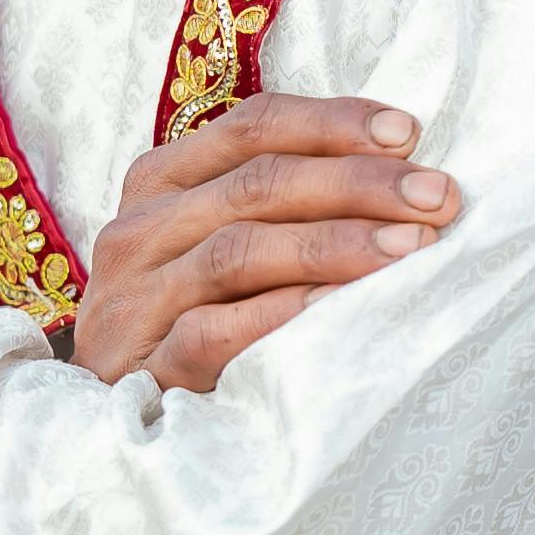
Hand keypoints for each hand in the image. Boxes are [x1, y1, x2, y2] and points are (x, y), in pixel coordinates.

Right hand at [70, 95, 455, 397]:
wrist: (98, 412)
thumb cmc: (183, 311)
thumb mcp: (214, 238)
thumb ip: (278, 200)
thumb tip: (400, 171)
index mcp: (163, 179)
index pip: (253, 126)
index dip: (333, 123)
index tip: (407, 134)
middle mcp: (143, 228)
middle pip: (258, 184)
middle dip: (358, 184)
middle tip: (437, 197)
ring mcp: (137, 298)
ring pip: (239, 251)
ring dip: (334, 245)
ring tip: (410, 249)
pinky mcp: (142, 366)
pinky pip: (210, 332)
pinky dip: (277, 315)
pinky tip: (335, 309)